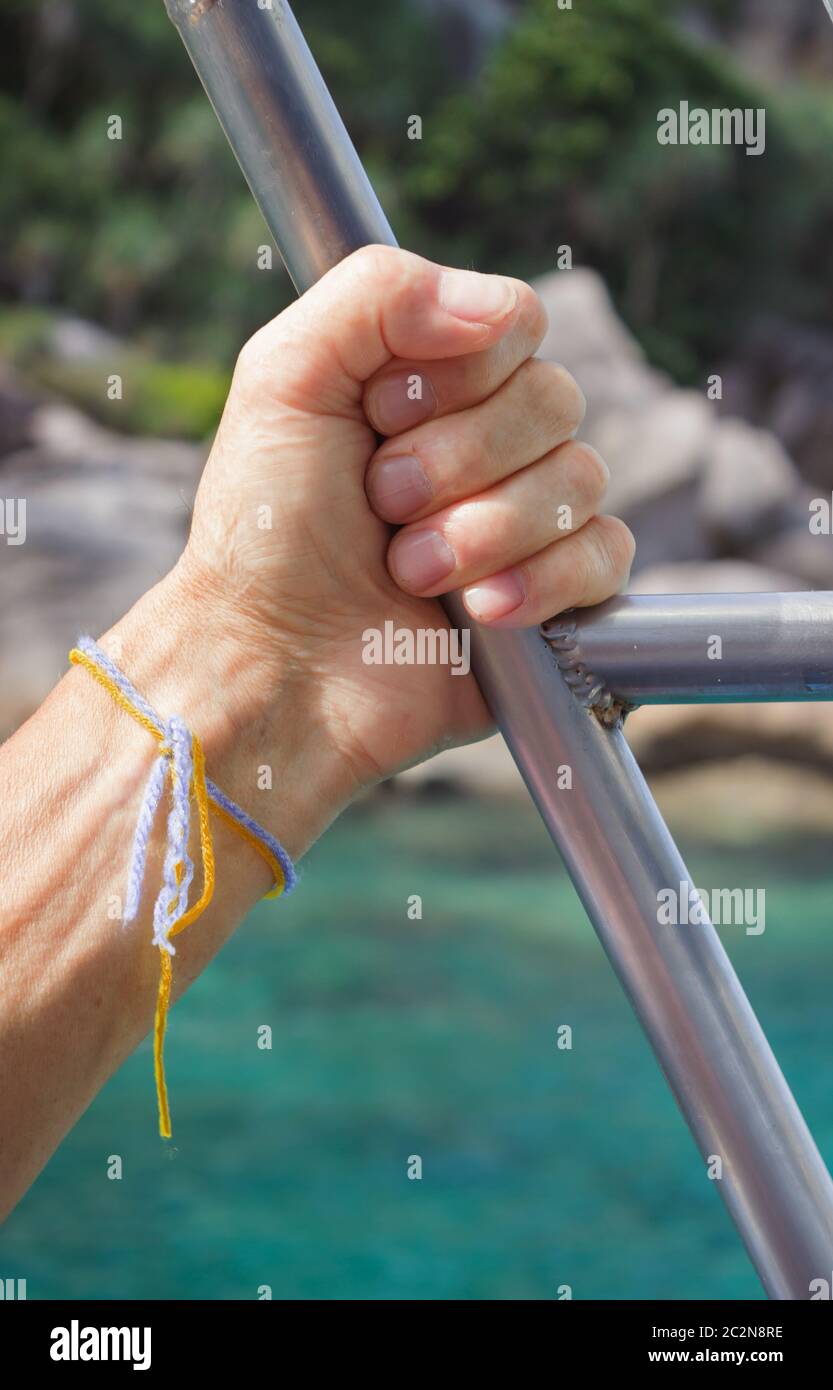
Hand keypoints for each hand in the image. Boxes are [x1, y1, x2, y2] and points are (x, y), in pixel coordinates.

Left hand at [179, 246, 633, 795]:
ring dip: (482, 530)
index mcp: (428, 381)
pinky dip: (542, 580)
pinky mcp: (551, 598)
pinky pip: (607, 555)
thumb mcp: (285, 380)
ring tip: (407, 573)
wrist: (274, 668)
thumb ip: (377, 293)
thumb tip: (501, 309)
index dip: (453, 373)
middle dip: (457, 460)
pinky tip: (477, 612)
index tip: (376, 416)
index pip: (515, 322)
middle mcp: (483, 443)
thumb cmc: (264, 534)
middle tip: (382, 505)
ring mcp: (521, 521)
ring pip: (581, 478)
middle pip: (553, 399)